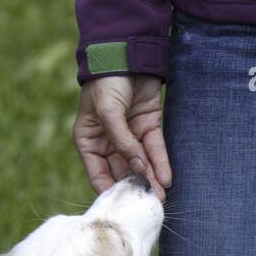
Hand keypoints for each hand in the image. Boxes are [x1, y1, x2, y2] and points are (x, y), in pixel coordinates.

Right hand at [73, 74, 171, 200]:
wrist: (128, 50)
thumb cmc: (107, 80)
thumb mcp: (108, 111)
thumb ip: (122, 141)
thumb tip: (137, 168)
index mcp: (88, 141)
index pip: (98, 174)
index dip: (111, 190)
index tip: (125, 203)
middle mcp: (108, 142)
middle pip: (122, 172)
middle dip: (136, 187)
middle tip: (149, 204)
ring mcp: (129, 135)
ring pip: (140, 164)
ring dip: (151, 180)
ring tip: (161, 197)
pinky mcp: (148, 126)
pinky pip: (155, 150)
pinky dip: (161, 164)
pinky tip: (166, 179)